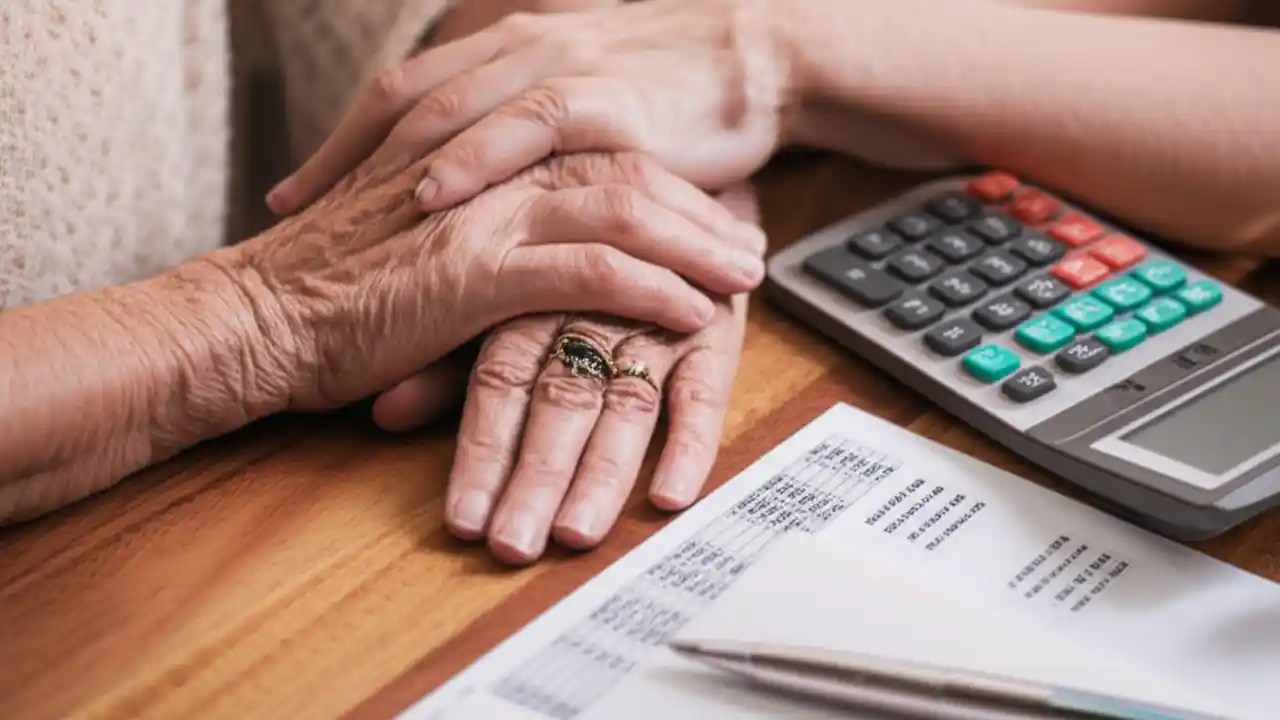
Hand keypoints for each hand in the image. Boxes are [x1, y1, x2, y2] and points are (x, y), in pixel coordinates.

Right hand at [231, 152, 765, 412]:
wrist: (256, 319)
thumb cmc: (328, 289)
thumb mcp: (412, 235)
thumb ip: (471, 220)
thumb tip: (526, 241)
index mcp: (475, 155)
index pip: (592, 148)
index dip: (661, 177)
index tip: (707, 209)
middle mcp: (488, 171)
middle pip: (624, 167)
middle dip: (699, 207)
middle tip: (749, 243)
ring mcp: (484, 214)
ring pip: (623, 207)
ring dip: (695, 244)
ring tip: (745, 277)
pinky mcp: (475, 270)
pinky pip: (591, 271)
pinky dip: (652, 290)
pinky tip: (693, 315)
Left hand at [266, 0, 788, 215]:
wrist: (757, 61)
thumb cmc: (671, 101)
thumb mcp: (584, 112)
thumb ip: (524, 144)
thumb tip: (474, 194)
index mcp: (506, 52)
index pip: (404, 93)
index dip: (341, 141)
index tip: (294, 191)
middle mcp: (518, 51)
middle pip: (405, 100)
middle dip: (340, 157)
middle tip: (286, 213)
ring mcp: (560, 71)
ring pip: (452, 108)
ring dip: (385, 160)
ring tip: (331, 213)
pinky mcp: (605, 102)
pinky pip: (526, 128)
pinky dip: (473, 160)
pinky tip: (430, 194)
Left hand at [373, 183, 760, 563]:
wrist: (672, 173)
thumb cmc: (568, 251)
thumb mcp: (503, 295)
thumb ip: (448, 359)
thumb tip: (382, 413)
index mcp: (531, 286)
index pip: (499, 377)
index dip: (482, 450)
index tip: (463, 521)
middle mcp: (592, 301)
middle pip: (559, 396)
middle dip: (534, 476)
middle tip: (511, 544)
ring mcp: (658, 315)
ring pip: (624, 399)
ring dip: (601, 473)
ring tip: (576, 534)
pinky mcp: (716, 328)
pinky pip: (705, 390)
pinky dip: (688, 442)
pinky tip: (670, 496)